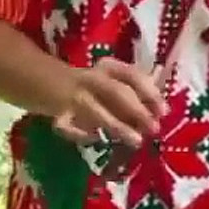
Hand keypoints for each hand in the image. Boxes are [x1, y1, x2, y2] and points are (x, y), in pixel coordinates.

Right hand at [51, 58, 166, 147]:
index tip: (164, 112)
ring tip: (136, 140)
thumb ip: (134, 93)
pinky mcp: (56, 112)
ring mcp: (72, 95)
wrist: (44, 80)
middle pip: (116, 92)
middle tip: (153, 128)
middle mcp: (92, 78)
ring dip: (118, 126)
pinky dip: (82, 134)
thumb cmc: (91, 86)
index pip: (133, 76)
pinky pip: (69, 126)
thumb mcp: (112, 82)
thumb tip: (158, 114)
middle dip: (137, 111)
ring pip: (96, 111)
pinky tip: (96, 139)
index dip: (150, 93)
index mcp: (109, 67)